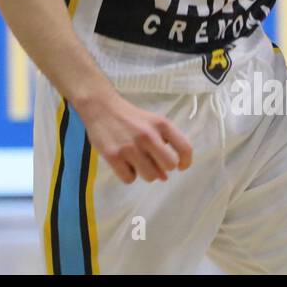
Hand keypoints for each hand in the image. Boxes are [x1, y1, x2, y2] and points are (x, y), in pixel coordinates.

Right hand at [73, 89, 192, 183]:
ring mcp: (130, 147)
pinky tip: (122, 162)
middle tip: (151, 161)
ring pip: (150, 176)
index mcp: (161, 124)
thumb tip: (164, 177)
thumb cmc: (129, 117)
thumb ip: (162, 146)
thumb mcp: (151, 123)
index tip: (180, 166)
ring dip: (144, 172)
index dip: (186, 161)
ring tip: (135, 160)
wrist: (100, 106)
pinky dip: (127, 174)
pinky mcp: (113, 156)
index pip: (185, 148)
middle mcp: (148, 135)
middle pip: (169, 166)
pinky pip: (129, 179)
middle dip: (162, 167)